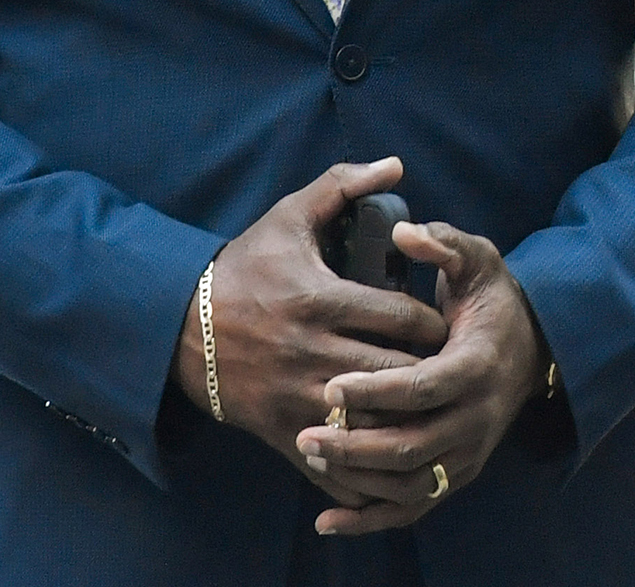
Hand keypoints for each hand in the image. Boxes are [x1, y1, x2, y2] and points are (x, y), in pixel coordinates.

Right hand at [174, 159, 449, 495]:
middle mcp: (311, 352)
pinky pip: (335, 464)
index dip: (432, 321)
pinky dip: (367, 469)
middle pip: (394, 371)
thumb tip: (396, 165)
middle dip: (428, 371)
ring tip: (429, 408)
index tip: (444, 321)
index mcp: (318, 299)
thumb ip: (341, 185)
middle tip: (451, 367)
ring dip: (404, 418)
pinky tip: (391, 456)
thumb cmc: (245, 266)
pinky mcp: (284, 432)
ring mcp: (296, 397)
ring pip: (371, 421)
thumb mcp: (288, 217)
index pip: (399, 316)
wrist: (183, 327)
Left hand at [294, 220, 547, 534]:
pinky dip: (370, 519)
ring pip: (407, 482)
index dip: (376, 389)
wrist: (531, 345)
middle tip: (306, 430)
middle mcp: (476, 419)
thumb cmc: (491, 296)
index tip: (331, 385)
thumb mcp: (476, 259)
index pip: (422, 387)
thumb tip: (404, 231)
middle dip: (355, 441)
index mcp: (476, 367)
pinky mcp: (456, 473)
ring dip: (357, 476)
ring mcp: (467, 453)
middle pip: (411, 444)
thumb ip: (442, 243)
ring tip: (308, 454)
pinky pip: (412, 506)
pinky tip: (327, 521)